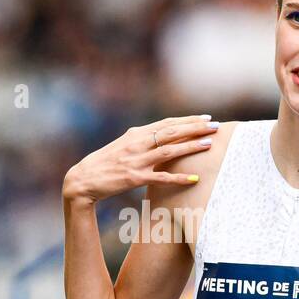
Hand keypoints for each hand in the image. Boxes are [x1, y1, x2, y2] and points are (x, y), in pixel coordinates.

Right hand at [62, 114, 217, 204]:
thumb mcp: (123, 146)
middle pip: (172, 133)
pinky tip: (194, 178)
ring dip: (191, 147)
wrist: (83, 179)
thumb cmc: (104, 163)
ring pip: (170, 152)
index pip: (167, 123)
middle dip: (195, 128)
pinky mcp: (134, 178)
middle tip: (215, 126)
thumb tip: (161, 137)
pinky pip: (161, 178)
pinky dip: (178, 178)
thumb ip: (142, 140)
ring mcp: (136, 161)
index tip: (205, 118)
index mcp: (135, 134)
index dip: (188, 120)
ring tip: (209, 144)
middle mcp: (137, 144)